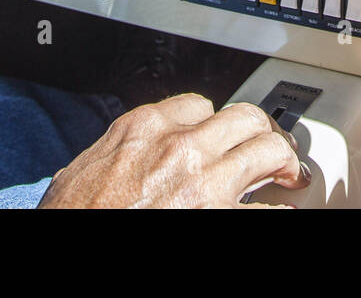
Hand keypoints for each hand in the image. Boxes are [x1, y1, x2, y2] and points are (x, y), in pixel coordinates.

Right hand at [38, 93, 309, 207]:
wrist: (70, 255)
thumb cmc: (72, 218)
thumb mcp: (80, 173)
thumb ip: (112, 155)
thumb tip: (117, 160)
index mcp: (142, 130)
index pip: (196, 105)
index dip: (213, 121)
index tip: (220, 134)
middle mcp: (178, 146)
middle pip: (243, 117)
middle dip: (259, 131)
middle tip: (269, 148)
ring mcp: (204, 180)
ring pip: (267, 147)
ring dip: (283, 160)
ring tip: (291, 173)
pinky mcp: (221, 215)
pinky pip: (269, 208)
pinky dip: (280, 210)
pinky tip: (285, 212)